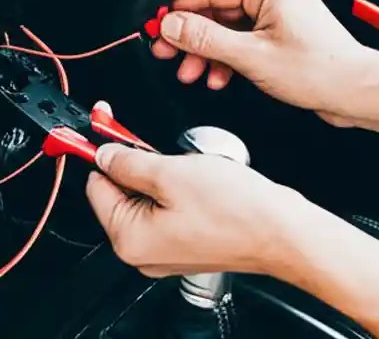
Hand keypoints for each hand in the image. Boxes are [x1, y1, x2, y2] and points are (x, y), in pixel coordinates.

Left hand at [85, 144, 305, 277]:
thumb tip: (104, 153)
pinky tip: (199, 184)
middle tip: (157, 147)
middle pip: (119, 193)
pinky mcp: (187, 244)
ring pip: (146, 199)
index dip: (101, 150)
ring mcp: (166, 251)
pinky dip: (176, 190)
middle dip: (135, 165)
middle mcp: (143, 252)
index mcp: (129, 239)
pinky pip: (168, 209)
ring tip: (189, 171)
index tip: (104, 125)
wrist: (283, 232)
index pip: (95, 185)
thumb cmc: (237, 211)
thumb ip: (129, 161)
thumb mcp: (171, 173)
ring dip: (160, 176)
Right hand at [152, 0, 377, 112]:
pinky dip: (229, 58)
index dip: (180, 12)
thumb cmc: (320, 70)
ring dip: (209, 52)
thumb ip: (205, 38)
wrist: (354, 92)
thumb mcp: (250, 55)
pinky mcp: (283, 34)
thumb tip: (174, 26)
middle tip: (168, 54)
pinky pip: (245, 40)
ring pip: (229, 29)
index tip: (159, 28)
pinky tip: (219, 76)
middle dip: (193, 38)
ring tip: (193, 72)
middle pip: (218, 11)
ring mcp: (280, 14)